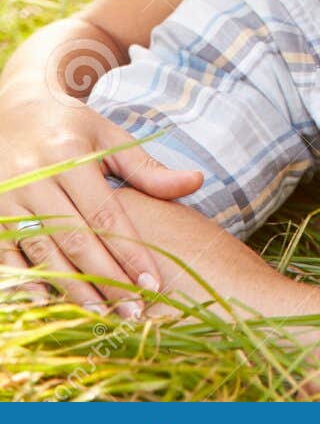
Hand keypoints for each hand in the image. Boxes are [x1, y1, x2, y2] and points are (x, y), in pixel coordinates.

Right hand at [0, 95, 202, 312]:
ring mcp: (7, 198)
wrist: (15, 108)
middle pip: (75, 241)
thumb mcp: (109, 137)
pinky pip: (9, 257)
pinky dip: (30, 283)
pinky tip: (53, 304)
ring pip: (43, 255)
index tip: (153, 282)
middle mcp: (35, 177)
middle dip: (106, 280)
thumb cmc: (71, 127)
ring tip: (102, 315)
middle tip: (133, 310)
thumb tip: (196, 182)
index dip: (129, 252)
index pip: (105, 215)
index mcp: (68, 156)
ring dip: (73, 289)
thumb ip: (148, 168)